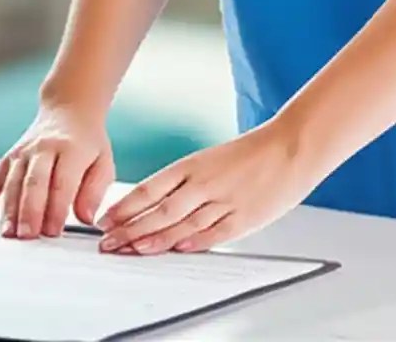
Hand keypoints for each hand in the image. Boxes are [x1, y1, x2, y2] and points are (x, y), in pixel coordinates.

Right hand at [0, 102, 114, 238]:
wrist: (67, 111)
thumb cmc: (87, 142)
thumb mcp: (103, 163)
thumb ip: (94, 191)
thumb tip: (85, 218)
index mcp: (71, 150)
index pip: (62, 182)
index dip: (56, 208)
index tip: (54, 232)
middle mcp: (43, 149)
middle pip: (33, 182)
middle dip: (29, 211)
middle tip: (27, 236)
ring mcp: (22, 153)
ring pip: (12, 183)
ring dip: (8, 210)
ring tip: (8, 234)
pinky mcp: (8, 158)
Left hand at [96, 120, 323, 254]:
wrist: (290, 147)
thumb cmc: (247, 155)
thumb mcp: (206, 162)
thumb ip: (181, 184)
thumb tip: (150, 207)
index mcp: (190, 166)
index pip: (148, 189)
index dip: (125, 207)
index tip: (105, 220)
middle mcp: (203, 183)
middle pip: (160, 210)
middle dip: (131, 229)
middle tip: (109, 242)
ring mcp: (225, 200)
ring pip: (184, 223)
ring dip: (157, 239)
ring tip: (133, 249)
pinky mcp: (247, 216)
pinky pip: (217, 232)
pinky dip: (197, 242)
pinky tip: (178, 249)